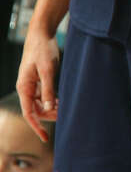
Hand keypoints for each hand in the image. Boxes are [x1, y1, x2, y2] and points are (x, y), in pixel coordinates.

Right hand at [17, 26, 60, 141]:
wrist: (41, 34)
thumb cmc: (43, 50)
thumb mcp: (48, 70)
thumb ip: (48, 88)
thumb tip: (49, 107)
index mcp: (24, 88)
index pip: (29, 113)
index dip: (36, 126)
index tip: (45, 137)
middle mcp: (25, 88)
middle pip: (36, 110)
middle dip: (49, 116)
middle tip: (65, 117)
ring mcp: (31, 84)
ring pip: (40, 103)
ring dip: (51, 108)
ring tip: (65, 109)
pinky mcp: (38, 79)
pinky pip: (43, 95)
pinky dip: (52, 100)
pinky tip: (61, 101)